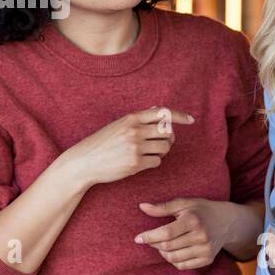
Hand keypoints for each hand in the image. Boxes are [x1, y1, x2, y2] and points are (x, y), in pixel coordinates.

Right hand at [63, 106, 194, 188]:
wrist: (84, 161)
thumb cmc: (101, 143)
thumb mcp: (118, 125)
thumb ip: (138, 119)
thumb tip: (158, 110)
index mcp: (131, 118)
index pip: (163, 113)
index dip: (179, 116)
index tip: (190, 120)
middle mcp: (135, 131)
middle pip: (167, 132)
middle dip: (169, 139)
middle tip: (162, 143)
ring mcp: (135, 147)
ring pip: (164, 148)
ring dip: (161, 151)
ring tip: (149, 153)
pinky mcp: (135, 164)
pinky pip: (157, 162)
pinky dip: (153, 162)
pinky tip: (142, 162)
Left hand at [135, 197, 234, 268]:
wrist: (227, 222)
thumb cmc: (201, 210)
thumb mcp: (184, 203)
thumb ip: (162, 207)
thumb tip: (141, 207)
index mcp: (193, 220)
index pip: (166, 233)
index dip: (149, 237)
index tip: (138, 238)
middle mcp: (201, 236)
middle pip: (168, 247)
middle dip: (154, 244)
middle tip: (150, 239)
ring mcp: (205, 250)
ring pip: (174, 258)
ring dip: (162, 253)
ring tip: (162, 244)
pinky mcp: (207, 259)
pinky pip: (182, 266)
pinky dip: (173, 260)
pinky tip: (173, 250)